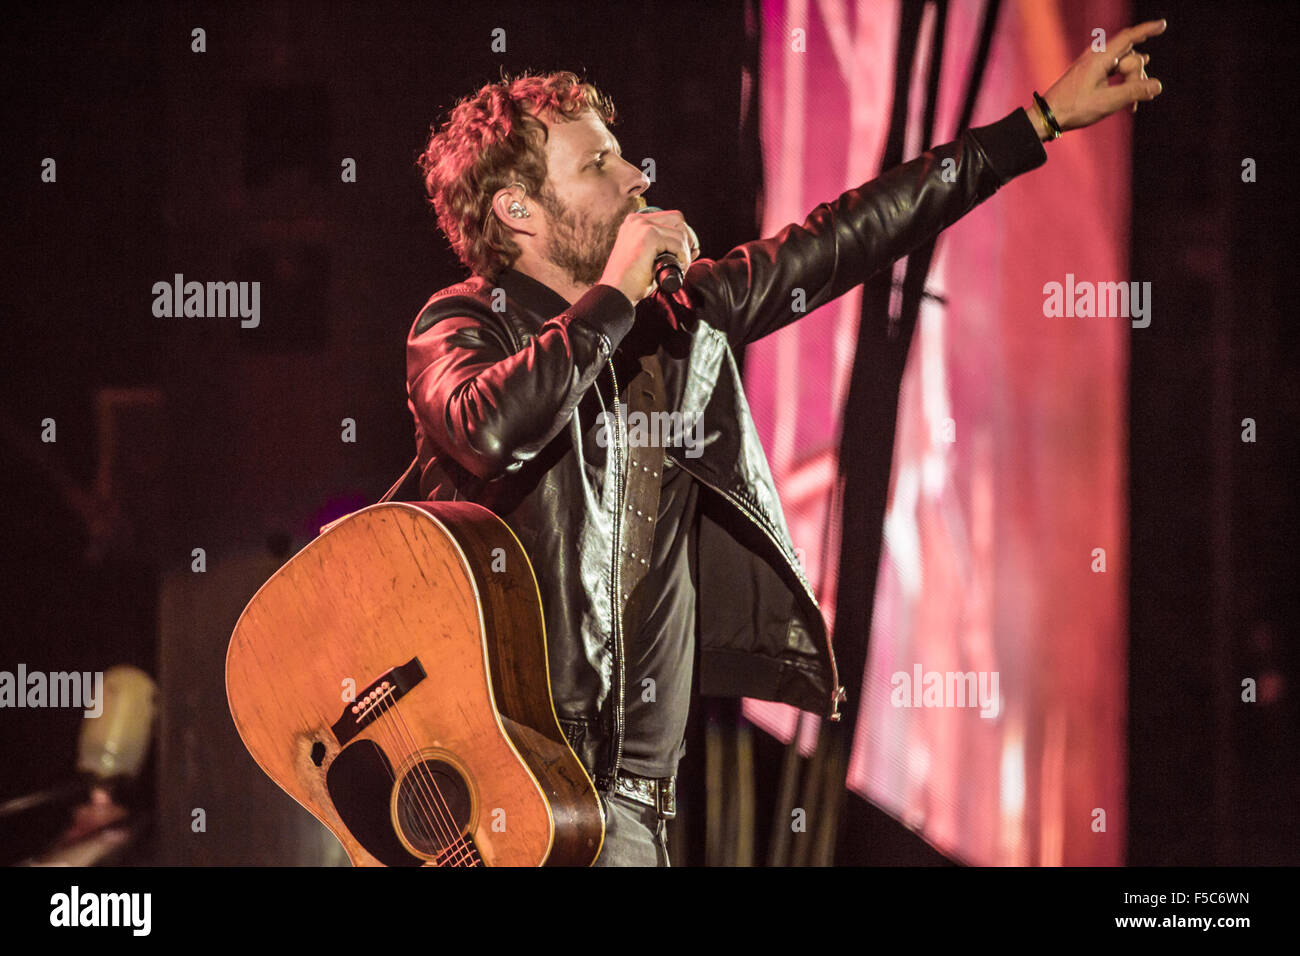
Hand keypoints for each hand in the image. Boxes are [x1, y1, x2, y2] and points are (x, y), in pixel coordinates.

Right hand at [599, 206, 698, 304]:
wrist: (616, 294)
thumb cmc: (632, 283)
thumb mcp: (653, 262)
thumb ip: (670, 252)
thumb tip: (696, 248)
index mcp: (635, 223)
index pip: (670, 218)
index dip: (682, 235)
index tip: (683, 255)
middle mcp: (637, 220)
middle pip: (678, 219)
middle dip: (687, 239)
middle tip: (684, 261)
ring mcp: (642, 226)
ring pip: (680, 233)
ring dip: (685, 253)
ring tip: (679, 269)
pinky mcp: (649, 235)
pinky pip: (678, 243)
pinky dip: (683, 257)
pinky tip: (678, 269)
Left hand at [1028, 19, 1165, 138]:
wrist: (1048, 116)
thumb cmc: (1074, 108)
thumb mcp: (1107, 102)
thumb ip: (1134, 92)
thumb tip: (1158, 86)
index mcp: (1099, 58)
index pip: (1128, 37)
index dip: (1147, 30)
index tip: (1162, 25)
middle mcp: (1096, 56)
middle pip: (1130, 57)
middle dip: (1137, 76)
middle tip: (1133, 103)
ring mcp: (1092, 64)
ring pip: (1123, 65)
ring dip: (1131, 82)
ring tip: (1132, 106)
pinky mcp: (1090, 73)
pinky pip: (1114, 70)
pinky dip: (1123, 81)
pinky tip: (1133, 82)